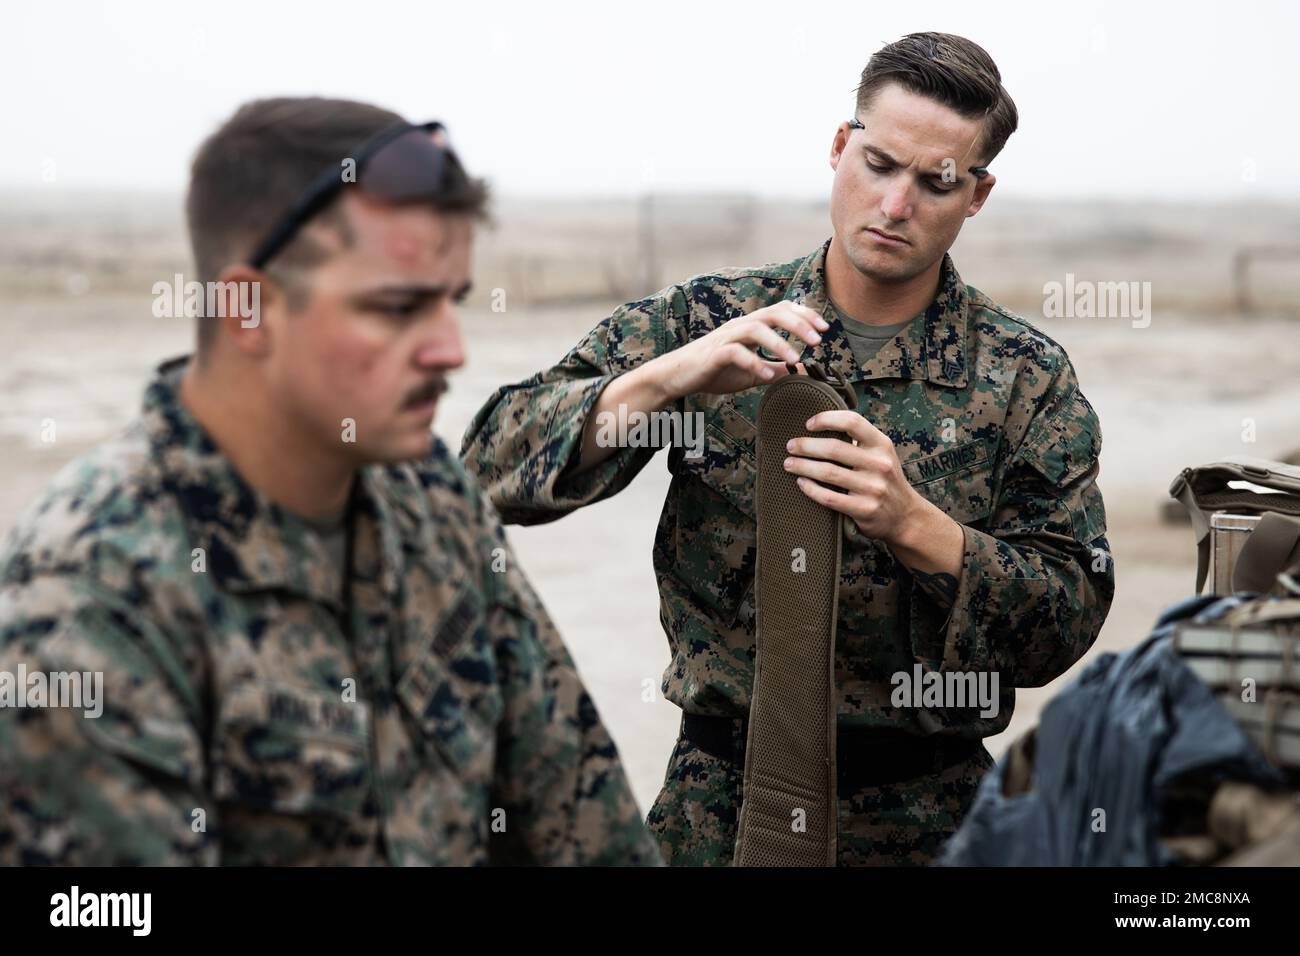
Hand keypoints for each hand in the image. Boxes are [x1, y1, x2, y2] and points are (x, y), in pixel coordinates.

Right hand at [649, 301, 828, 400]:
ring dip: (779, 343)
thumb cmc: (713, 371)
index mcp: (750, 327)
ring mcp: (725, 338)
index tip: (825, 329)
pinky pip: (735, 352)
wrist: (677, 377)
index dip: (804, 315)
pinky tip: (767, 376)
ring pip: (755, 329)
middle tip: (818, 340)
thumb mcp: (751, 371)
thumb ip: (774, 367)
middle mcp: (739, 326)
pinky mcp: (713, 354)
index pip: (781, 310)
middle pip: (772, 313)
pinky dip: (754, 362)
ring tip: (795, 359)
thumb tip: (800, 370)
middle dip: (798, 324)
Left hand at [782, 409, 922, 542]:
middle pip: (834, 448)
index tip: (808, 424)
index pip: (852, 422)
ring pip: (828, 472)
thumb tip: (821, 425)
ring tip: (789, 464)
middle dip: (806, 446)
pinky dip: (811, 489)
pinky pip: (829, 497)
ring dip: (803, 466)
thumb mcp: (881, 454)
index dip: (826, 419)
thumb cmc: (885, 480)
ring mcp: (873, 488)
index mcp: (881, 445)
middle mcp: (879, 464)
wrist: (905, 516)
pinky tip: (801, 483)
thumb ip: (859, 441)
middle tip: (790, 446)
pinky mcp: (864, 509)